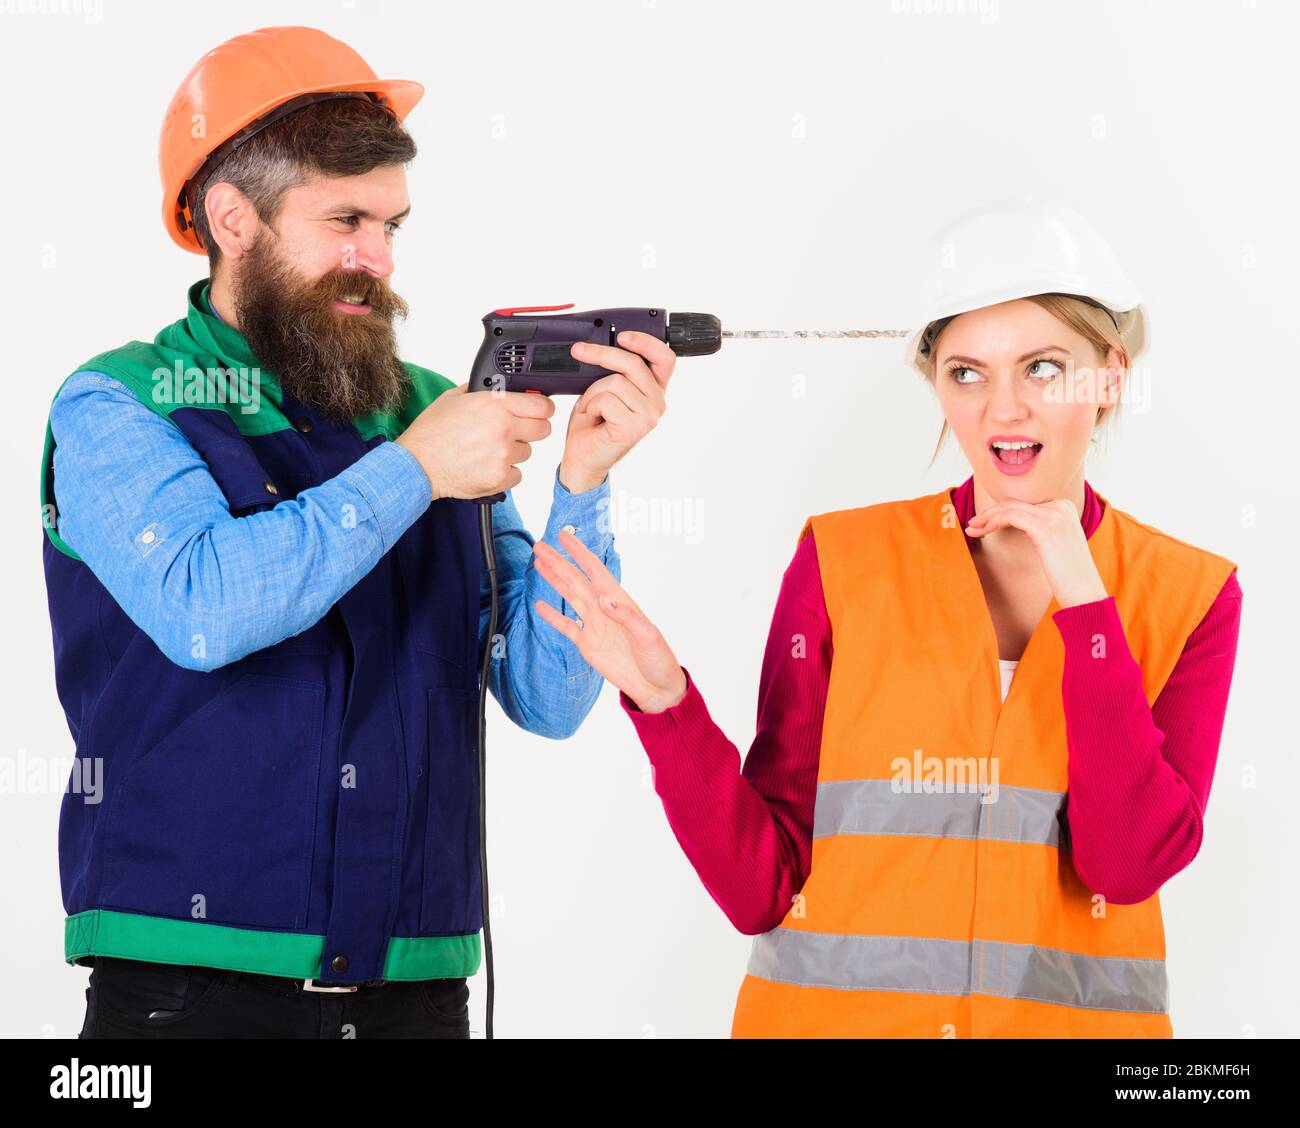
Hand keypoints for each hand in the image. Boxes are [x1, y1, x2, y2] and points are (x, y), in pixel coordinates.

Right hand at [395, 383, 554, 499]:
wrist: (417, 465)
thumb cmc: (432, 433)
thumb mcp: (455, 398)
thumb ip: (485, 392)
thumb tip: (503, 388)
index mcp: (495, 404)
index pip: (542, 405)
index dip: (541, 408)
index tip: (538, 411)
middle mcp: (503, 428)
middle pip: (543, 429)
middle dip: (531, 429)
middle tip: (513, 431)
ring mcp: (503, 455)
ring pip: (528, 452)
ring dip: (514, 451)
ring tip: (488, 450)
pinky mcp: (500, 478)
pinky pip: (517, 474)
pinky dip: (505, 472)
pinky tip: (485, 466)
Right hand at [531, 529, 687, 712]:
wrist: (655, 688)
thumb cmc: (658, 659)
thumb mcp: (648, 635)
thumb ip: (626, 616)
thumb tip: (604, 599)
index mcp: (620, 601)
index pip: (595, 571)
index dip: (579, 553)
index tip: (564, 538)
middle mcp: (604, 609)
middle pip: (576, 580)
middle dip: (558, 562)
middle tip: (540, 546)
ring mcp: (594, 626)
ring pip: (569, 597)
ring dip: (554, 580)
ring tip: (539, 564)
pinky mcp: (588, 644)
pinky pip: (567, 626)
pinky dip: (553, 616)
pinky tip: (541, 605)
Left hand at [558, 330, 674, 492]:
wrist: (582, 457)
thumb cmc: (593, 424)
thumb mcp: (604, 388)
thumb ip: (613, 369)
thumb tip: (600, 344)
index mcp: (653, 389)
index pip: (664, 358)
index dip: (645, 342)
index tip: (622, 335)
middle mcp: (656, 402)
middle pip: (634, 363)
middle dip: (601, 354)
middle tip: (579, 351)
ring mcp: (648, 416)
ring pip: (615, 381)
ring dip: (593, 392)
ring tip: (592, 407)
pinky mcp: (634, 427)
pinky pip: (607, 399)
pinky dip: (591, 406)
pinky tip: (594, 418)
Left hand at [965, 498, 1107, 607]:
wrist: (1085, 593)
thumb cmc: (1069, 575)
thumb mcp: (1056, 545)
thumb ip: (1042, 530)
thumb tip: (1019, 524)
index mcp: (1065, 507)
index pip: (1025, 504)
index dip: (1002, 511)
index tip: (984, 523)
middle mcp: (1061, 506)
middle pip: (1016, 503)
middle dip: (990, 513)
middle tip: (972, 524)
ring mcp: (1054, 515)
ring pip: (1009, 508)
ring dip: (987, 518)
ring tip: (971, 529)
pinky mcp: (1044, 528)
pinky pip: (1010, 517)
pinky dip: (993, 522)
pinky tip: (982, 532)